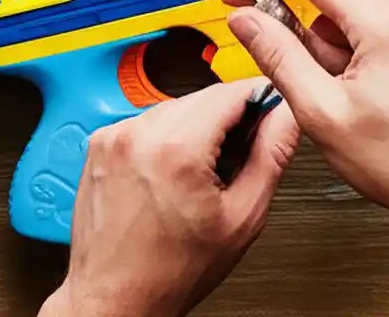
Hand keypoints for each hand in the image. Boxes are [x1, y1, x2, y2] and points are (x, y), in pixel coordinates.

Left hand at [40, 79, 299, 316]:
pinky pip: (147, 123)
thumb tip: (288, 116)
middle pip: (203, 97)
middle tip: (240, 155)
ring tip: (204, 171)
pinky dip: (166, 137)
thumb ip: (271, 155)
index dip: (260, 98)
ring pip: (175, 107)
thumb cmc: (170, 271)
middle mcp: (139, 135)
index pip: (231, 91)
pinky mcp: (100, 145)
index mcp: (177, 150)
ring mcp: (114, 138)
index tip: (271, 112)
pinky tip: (173, 173)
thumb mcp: (242, 217)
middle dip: (228, 117)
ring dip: (197, 126)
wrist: (115, 298)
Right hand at [217, 0, 388, 228]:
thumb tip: (247, 20)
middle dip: (299, 23)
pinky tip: (358, 90)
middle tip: (267, 43)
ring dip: (331, 45)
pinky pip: (381, 27)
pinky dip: (357, 51)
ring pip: (355, 14)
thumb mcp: (323, 112)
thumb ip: (278, 57)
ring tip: (337, 95)